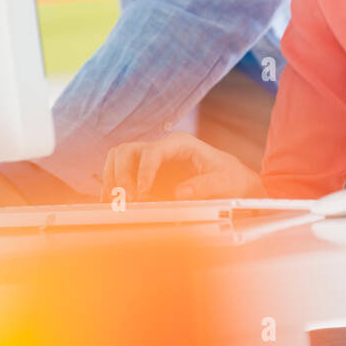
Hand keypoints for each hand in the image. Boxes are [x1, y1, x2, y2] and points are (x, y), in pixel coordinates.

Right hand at [102, 132, 264, 202]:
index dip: (144, 170)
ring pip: (119, 158)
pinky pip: (120, 173)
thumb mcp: (225, 182)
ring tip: (115, 200)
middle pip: (128, 150)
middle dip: (121, 173)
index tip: (141, 191)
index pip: (153, 150)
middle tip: (126, 198)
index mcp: (181, 144)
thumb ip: (205, 186)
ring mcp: (152, 161)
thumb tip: (179, 193)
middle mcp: (162, 149)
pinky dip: (113, 185)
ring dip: (112, 178)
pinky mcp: (146, 175)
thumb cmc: (231, 178)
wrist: (233, 183)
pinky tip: (112, 201)